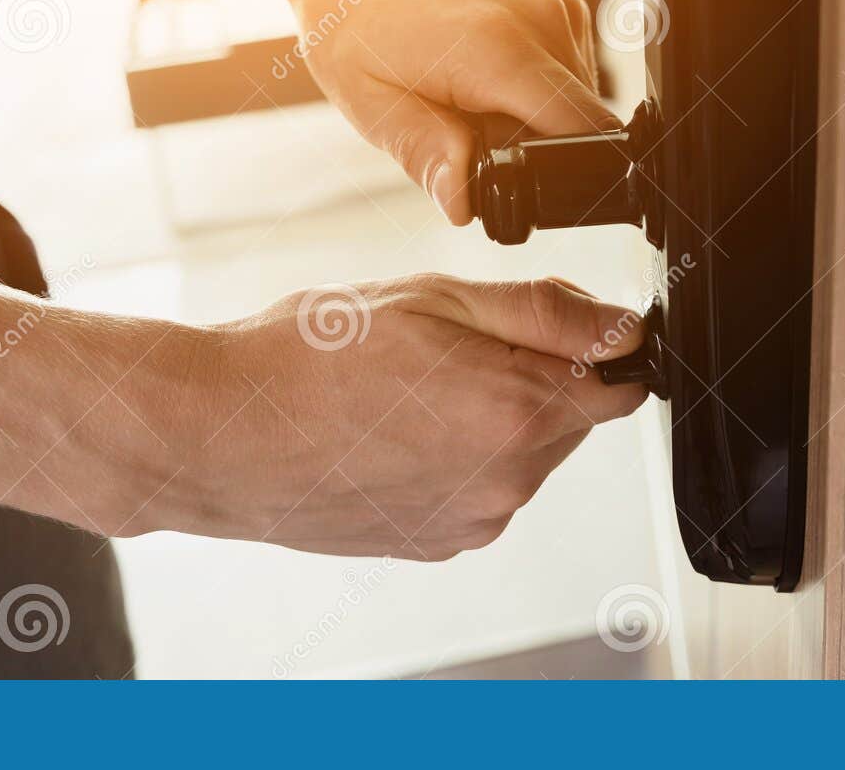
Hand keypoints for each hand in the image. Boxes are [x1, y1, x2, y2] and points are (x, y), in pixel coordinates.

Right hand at [132, 276, 646, 559]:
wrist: (219, 435)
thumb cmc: (308, 356)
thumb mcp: (433, 300)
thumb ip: (544, 314)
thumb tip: (625, 328)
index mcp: (516, 413)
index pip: (621, 385)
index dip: (594, 345)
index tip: (545, 327)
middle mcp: (506, 482)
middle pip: (571, 419)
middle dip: (535, 377)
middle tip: (447, 347)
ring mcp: (471, 521)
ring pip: (523, 455)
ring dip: (493, 418)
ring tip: (408, 390)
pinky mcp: (437, 544)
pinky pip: (479, 490)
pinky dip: (456, 458)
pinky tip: (395, 430)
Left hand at [292, 0, 618, 223]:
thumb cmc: (354, 20)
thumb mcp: (371, 102)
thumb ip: (425, 154)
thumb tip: (462, 202)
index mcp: (499, 49)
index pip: (584, 130)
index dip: (560, 175)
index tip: (513, 180)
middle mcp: (541, 20)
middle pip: (581, 125)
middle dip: (535, 149)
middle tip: (467, 129)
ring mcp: (556, 7)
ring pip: (576, 102)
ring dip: (532, 118)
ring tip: (470, 96)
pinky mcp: (559, 5)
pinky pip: (568, 73)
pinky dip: (533, 89)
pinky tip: (485, 75)